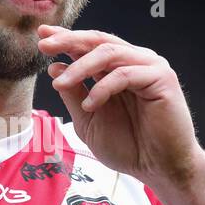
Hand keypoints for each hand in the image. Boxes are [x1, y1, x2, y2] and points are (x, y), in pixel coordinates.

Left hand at [38, 23, 204, 188]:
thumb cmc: (128, 146)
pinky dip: (103, 88)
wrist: (157, 169)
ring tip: (60, 84)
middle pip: (98, 41)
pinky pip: (126, 74)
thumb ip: (73, 95)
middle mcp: (134, 62)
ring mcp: (150, 67)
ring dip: (80, 66)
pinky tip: (91, 105)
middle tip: (45, 45)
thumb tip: (54, 67)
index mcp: (117, 69)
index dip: (66, 38)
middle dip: (69, 40)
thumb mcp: (88, 120)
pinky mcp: (162, 78)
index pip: (90, 46)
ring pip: (109, 53)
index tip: (41, 35)